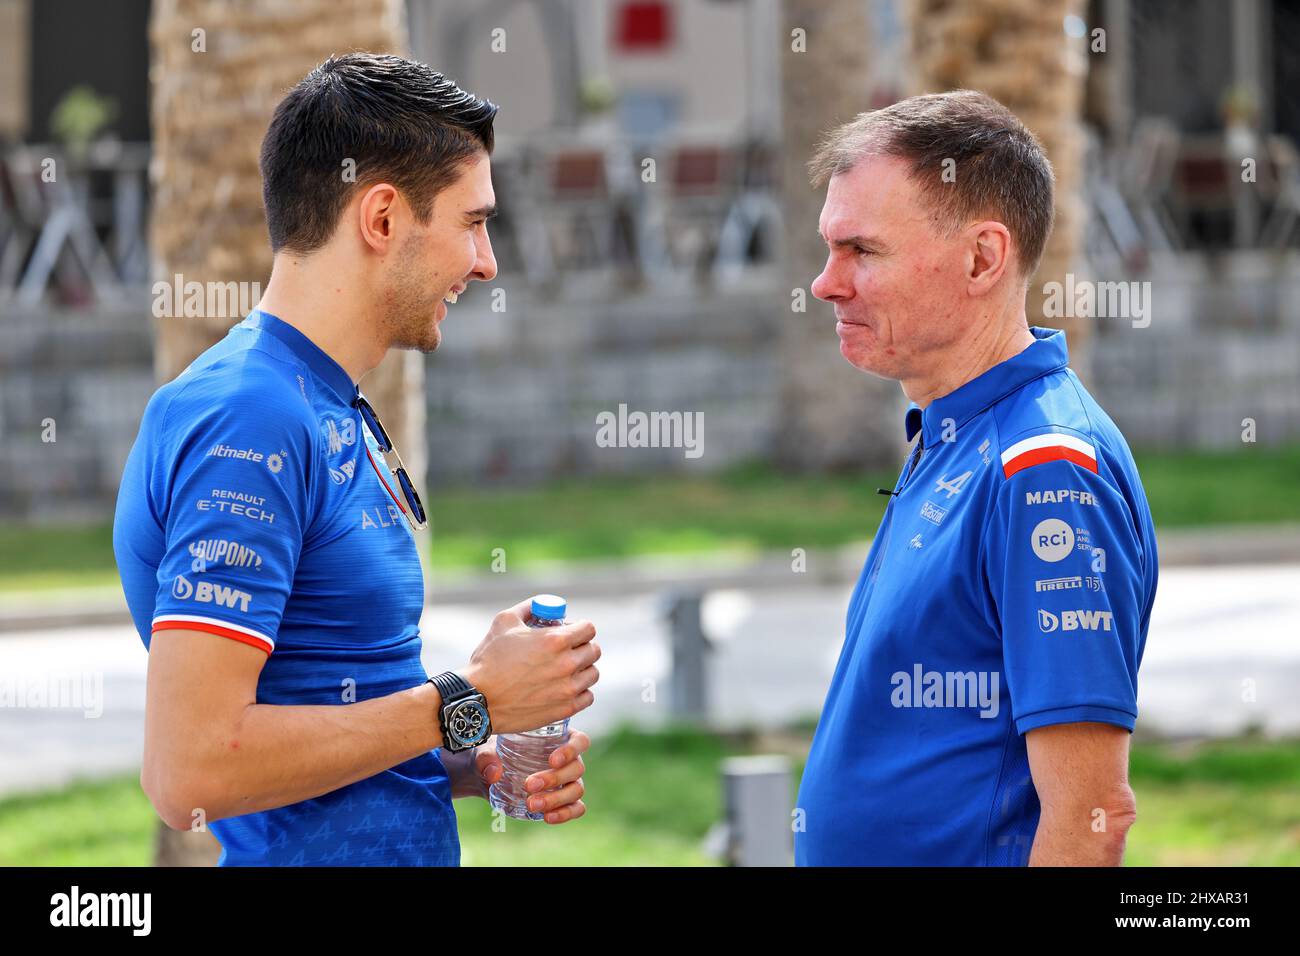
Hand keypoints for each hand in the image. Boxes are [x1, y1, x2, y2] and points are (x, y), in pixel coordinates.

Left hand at [449, 732, 590, 823]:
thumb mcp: (485, 751)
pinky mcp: (562, 801)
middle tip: (529, 785)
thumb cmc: (491, 755)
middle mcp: (568, 759)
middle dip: (555, 778)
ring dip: (557, 799)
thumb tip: (494, 773)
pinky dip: (566, 814)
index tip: (552, 760)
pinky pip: (576, 808)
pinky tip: (547, 817)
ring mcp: (568, 782)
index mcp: (558, 738)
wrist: (484, 778)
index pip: (579, 741)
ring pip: (577, 789)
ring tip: (531, 804)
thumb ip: (486, 759)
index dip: (571, 750)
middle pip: (577, 767)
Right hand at [461, 599, 599, 734]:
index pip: (589, 629)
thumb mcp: (504, 622)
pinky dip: (580, 692)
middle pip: (593, 651)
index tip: (572, 632)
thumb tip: (540, 604)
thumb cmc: (489, 660)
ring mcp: (568, 689)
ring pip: (592, 674)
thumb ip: (528, 608)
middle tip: (569, 651)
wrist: (477, 700)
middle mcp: (566, 664)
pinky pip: (587, 697)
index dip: (581, 628)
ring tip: (568, 671)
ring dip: (583, 670)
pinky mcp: (565, 709)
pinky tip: (568, 688)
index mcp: (555, 640)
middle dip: (583, 647)